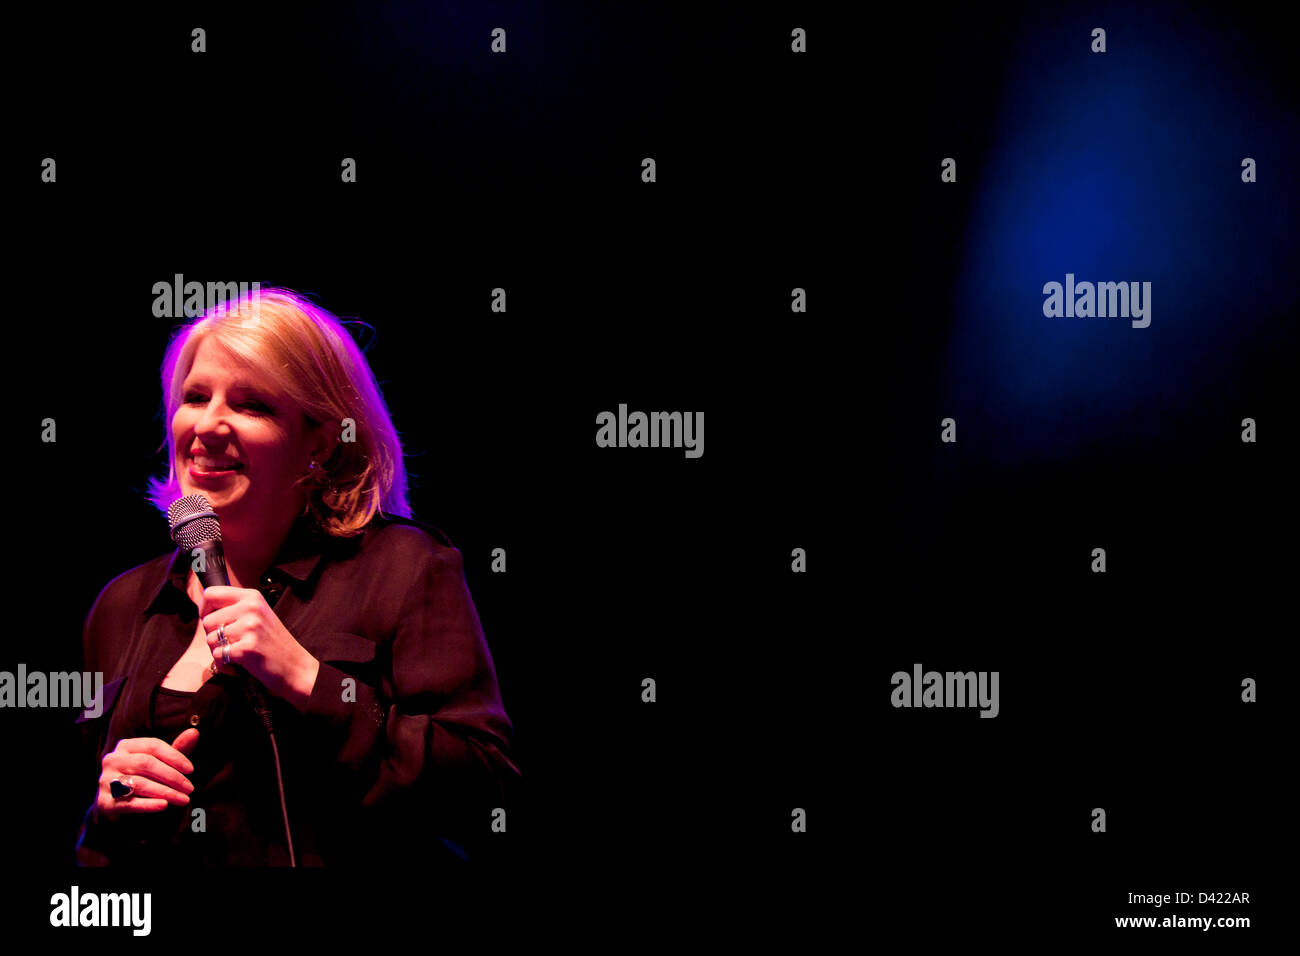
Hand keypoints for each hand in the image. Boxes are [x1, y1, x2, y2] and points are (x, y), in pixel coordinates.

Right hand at [96, 728, 197, 821]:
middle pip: (146, 763)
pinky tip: (164, 806)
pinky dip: (148, 804)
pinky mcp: (104, 801)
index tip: (191, 770)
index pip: (153, 746)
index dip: (174, 757)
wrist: (116, 804)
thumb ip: (176, 748)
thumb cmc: (142, 777)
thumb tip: (195, 732)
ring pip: (139, 783)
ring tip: (183, 799)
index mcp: (126, 746)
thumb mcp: (159, 762)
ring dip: (165, 792)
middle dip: (172, 776)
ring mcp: (106, 781)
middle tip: (190, 788)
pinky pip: (129, 803)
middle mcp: (113, 760)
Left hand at [199, 585, 319, 712]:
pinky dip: (224, 663)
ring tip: (236, 653)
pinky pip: (218, 654)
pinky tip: (237, 663)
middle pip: (208, 620)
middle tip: (230, 642)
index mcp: (252, 597)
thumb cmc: (273, 643)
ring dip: (219, 650)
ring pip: (210, 638)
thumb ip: (235, 608)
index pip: (211, 593)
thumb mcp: (258, 615)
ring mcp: (250, 627)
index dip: (204, 609)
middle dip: (213, 635)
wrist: (294, 666)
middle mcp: (251, 608)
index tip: (210, 620)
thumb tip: (204, 608)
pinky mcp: (247, 647)